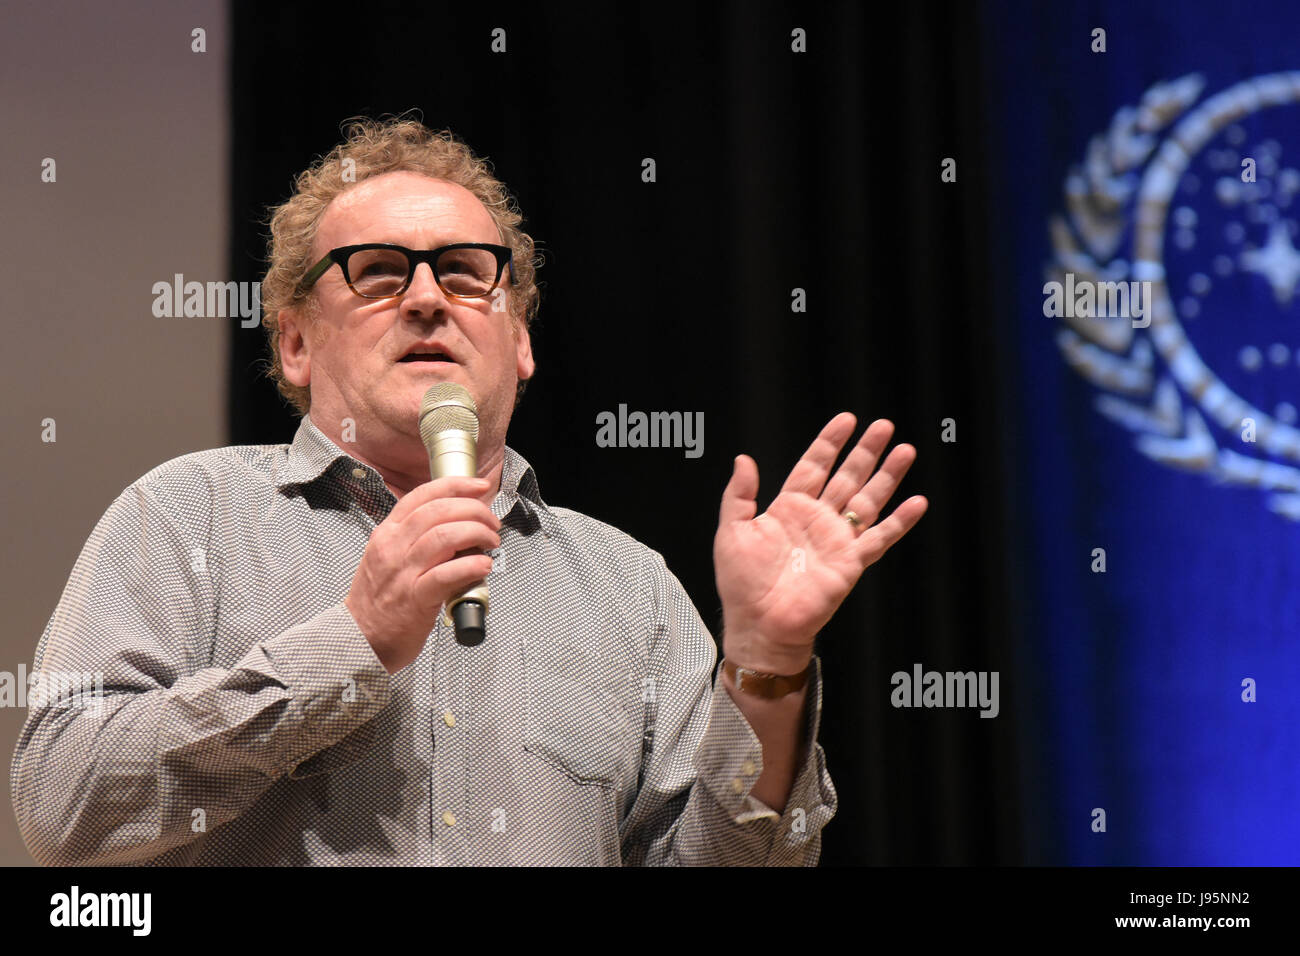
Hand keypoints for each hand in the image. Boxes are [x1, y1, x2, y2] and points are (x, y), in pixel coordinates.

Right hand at [345, 475, 500, 672]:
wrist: (358, 638)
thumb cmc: (377, 600)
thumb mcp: (387, 557)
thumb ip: (415, 537)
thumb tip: (456, 524)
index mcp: (388, 533)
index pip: (423, 495)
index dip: (456, 485)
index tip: (478, 486)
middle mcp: (393, 548)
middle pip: (439, 511)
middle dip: (474, 510)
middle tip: (490, 523)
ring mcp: (403, 573)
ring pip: (445, 536)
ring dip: (477, 534)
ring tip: (491, 542)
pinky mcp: (415, 599)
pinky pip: (447, 574)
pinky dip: (471, 566)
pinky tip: (483, 566)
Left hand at [714, 413, 926, 673]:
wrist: (758, 624)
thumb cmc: (741, 583)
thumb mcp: (731, 531)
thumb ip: (738, 494)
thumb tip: (743, 459)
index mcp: (789, 508)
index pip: (814, 466)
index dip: (829, 443)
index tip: (846, 421)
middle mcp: (817, 520)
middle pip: (847, 477)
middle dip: (866, 451)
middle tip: (884, 426)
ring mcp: (836, 540)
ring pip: (868, 500)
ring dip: (887, 477)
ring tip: (905, 451)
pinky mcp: (850, 563)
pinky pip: (879, 538)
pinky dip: (900, 521)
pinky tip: (917, 502)